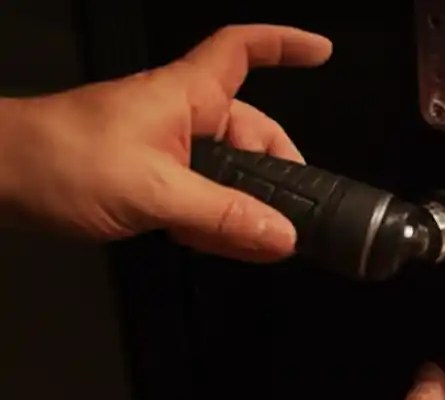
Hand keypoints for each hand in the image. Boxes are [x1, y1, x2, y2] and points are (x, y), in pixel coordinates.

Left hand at [0, 25, 330, 260]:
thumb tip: (281, 234)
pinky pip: (200, 192)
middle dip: (274, 176)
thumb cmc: (57, 159)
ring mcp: (164, 144)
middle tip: (289, 215)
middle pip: (252, 133)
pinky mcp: (147, 173)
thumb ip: (223, 217)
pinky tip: (208, 242)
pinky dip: (212, 219)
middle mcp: (179, 114)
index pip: (243, 50)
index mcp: (186, 95)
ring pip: (228, 172)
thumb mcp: (154, 192)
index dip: (285, 46)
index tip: (321, 54)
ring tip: (239, 241)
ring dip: (240, 208)